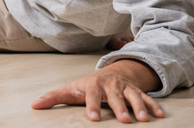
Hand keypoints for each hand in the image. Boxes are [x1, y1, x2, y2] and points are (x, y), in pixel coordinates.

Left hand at [32, 60, 163, 122]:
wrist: (108, 73)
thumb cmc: (86, 86)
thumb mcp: (70, 90)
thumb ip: (53, 98)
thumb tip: (34, 105)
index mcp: (93, 85)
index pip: (91, 95)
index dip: (92, 106)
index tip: (93, 119)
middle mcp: (110, 85)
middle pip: (115, 96)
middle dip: (120, 107)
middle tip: (124, 120)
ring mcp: (125, 87)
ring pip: (133, 96)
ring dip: (139, 107)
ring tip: (143, 120)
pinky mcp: (136, 91)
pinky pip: (147, 98)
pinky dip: (154, 106)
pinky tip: (160, 116)